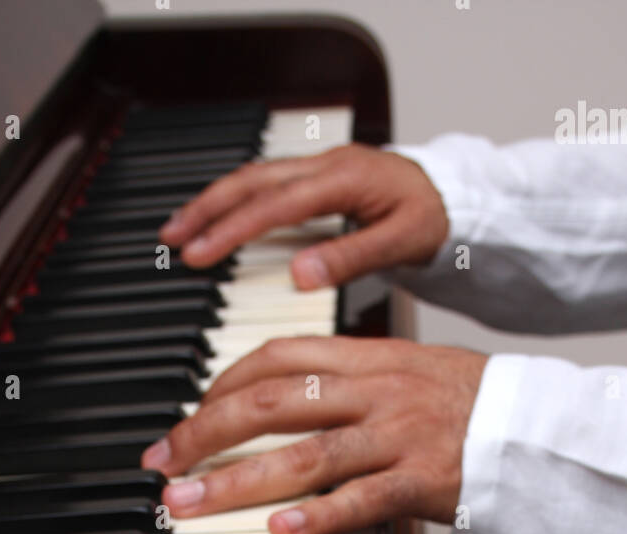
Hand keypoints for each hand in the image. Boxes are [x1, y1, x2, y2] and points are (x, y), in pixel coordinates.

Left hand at [142, 337, 487, 533]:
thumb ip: (350, 379)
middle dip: (206, 433)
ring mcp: (402, 437)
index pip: (278, 357)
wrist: (545, 433)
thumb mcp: (411, 370)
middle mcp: (379, 391)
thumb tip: (284, 397)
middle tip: (164, 465)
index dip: (220, 385)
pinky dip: (316, 516)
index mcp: (371, 358)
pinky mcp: (425, 483)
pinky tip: (277, 533)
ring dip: (235, 482)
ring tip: (189, 506)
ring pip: (303, 454)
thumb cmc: (474, 408)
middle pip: (273, 403)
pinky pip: (362, 500)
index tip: (188, 419)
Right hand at [159, 144, 448, 288]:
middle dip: (206, 209)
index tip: (200, 255)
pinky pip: (265, 184)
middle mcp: (325, 167)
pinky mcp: (318, 178)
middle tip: (171, 240)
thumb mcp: (404, 240)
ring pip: (252, 179)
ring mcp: (319, 169)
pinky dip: (234, 200)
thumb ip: (352, 257)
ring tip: (180, 230)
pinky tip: (216, 219)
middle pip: (250, 182)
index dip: (233, 231)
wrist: (454, 193)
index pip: (274, 206)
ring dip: (213, 202)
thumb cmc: (433, 216)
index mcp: (343, 179)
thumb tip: (300, 274)